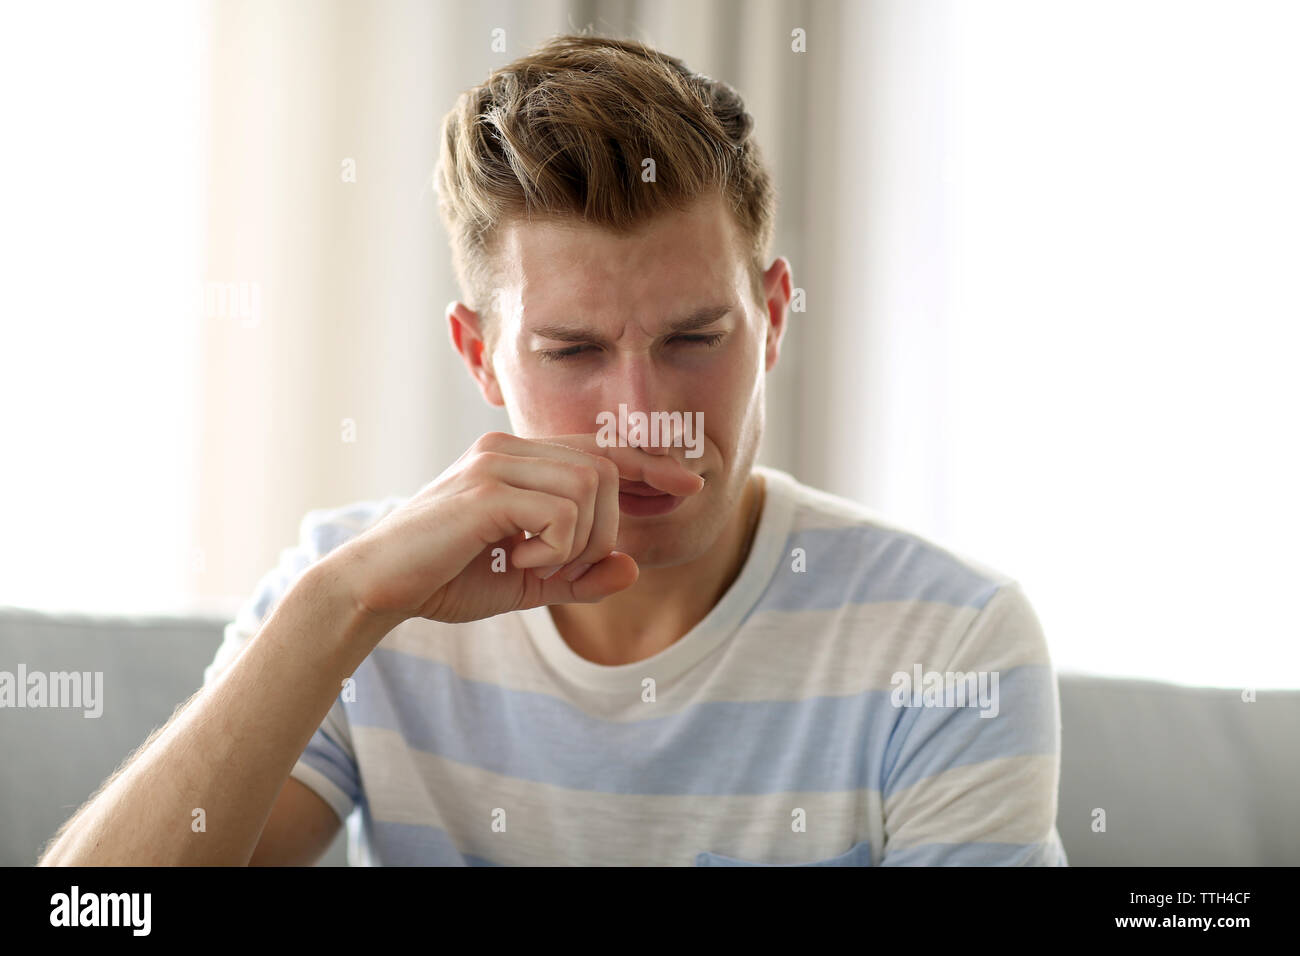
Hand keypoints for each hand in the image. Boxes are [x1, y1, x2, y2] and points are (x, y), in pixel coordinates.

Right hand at [330, 431, 704, 623]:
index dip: (650, 463)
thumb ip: (578, 575)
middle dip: (605, 529)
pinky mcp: (486, 489)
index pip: (600, 447)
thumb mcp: (524, 582)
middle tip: (560, 568)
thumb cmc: (443, 579)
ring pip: (591, 487)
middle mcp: (508, 447)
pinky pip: (562, 511)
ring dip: (579, 541)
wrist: (375, 589)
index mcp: (517, 458)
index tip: (692, 484)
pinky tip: (517, 560)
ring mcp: (496, 462)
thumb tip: (633, 568)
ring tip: (534, 564)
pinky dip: (555, 548)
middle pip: (605, 469)